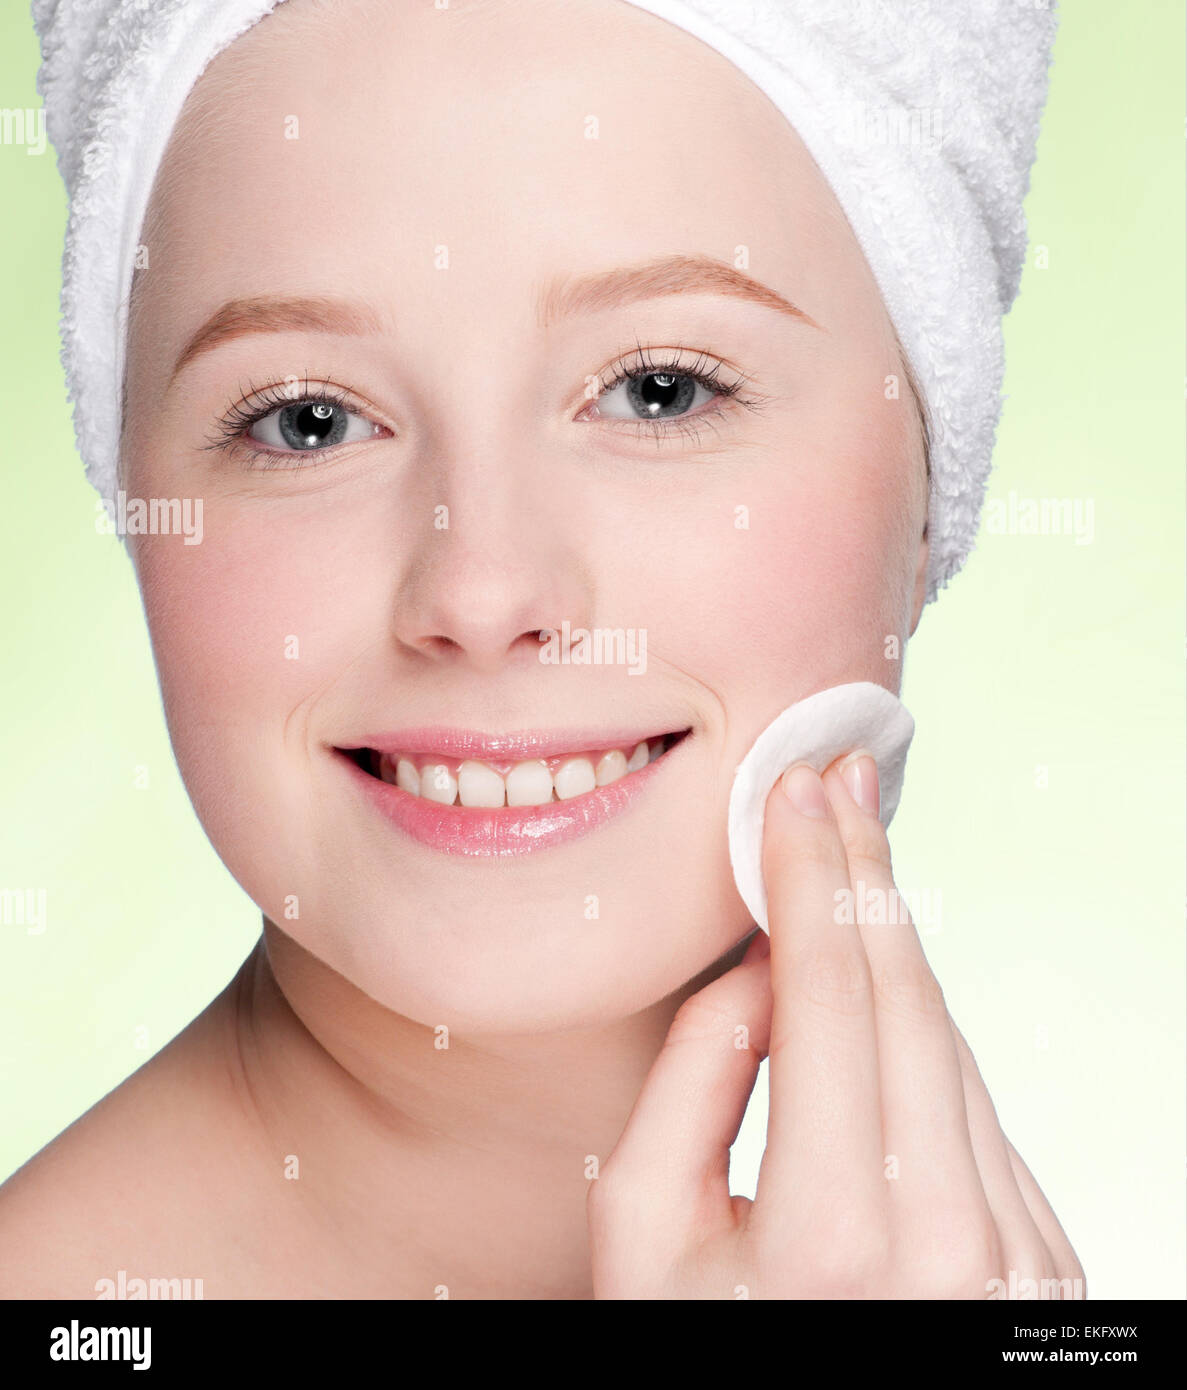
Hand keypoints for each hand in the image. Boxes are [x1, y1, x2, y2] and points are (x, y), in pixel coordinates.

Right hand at [588, 753, 1083, 1298]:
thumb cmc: (697, 1348)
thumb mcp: (640, 1233)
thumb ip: (691, 1083)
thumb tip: (757, 968)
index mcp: (830, 1238)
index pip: (828, 997)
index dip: (808, 876)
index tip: (794, 792)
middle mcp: (946, 1244)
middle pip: (906, 997)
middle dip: (863, 868)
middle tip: (836, 780)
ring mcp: (1012, 1256)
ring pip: (949, 1045)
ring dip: (893, 938)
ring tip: (849, 857)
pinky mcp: (1040, 1261)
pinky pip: (974, 1107)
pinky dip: (922, 1030)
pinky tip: (880, 984)